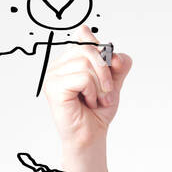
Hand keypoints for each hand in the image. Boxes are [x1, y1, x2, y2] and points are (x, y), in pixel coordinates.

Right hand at [43, 24, 132, 151]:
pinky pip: (83, 78)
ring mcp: (53, 75)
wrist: (91, 135)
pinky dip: (92, 92)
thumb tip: (115, 56)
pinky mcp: (54, 87)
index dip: (101, 49)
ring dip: (100, 85)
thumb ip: (118, 64)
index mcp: (69, 59)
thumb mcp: (114, 82)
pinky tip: (89, 103)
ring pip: (86, 62)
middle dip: (105, 70)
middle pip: (87, 47)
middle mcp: (58, 64)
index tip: (110, 68)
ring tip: (98, 100)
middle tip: (108, 91)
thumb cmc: (98, 111)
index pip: (84, 35)